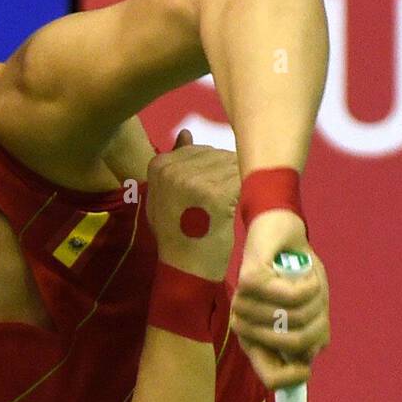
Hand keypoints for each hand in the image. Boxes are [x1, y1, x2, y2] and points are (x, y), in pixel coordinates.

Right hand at [145, 129, 240, 281]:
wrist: (186, 269)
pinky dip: (242, 194)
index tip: (203, 196)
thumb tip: (186, 132)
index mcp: (159, 165)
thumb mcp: (165, 197)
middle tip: (214, 206)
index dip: (208, 172)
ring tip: (221, 210)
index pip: (198, 150)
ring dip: (235, 185)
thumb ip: (174, 164)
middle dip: (223, 176)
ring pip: (232, 165)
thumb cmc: (178, 234)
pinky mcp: (216, 193)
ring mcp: (194, 180)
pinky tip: (231, 211)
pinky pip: (240, 179)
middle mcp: (173, 168)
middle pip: (216, 155)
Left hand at [230, 209, 329, 388]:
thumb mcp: (306, 309)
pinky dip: (308, 285)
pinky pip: (290, 296)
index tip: (306, 369)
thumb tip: (306, 360)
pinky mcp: (250, 280)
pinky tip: (308, 277)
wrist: (279, 230)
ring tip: (310, 286)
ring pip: (292, 318)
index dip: (290, 380)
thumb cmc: (293, 272)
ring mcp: (244, 303)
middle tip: (315, 304)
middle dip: (314, 323)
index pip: (270, 376)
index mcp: (256, 337)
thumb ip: (304, 337)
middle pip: (291, 344)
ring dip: (314, 300)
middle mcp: (245, 323)